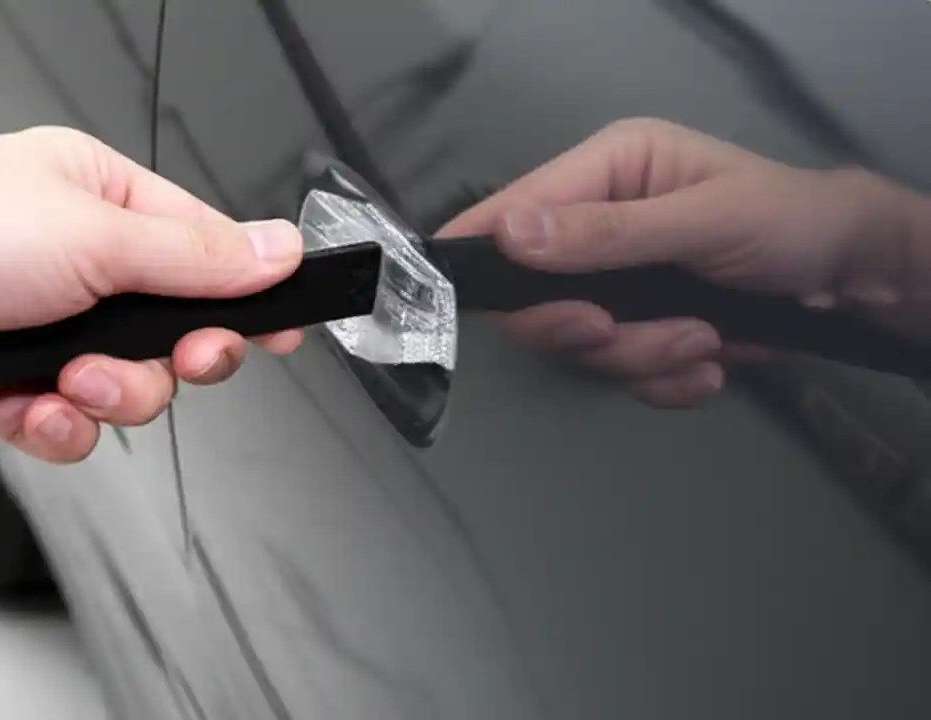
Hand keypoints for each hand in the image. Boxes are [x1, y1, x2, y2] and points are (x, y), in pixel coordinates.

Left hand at [0, 121, 301, 462]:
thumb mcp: (97, 234)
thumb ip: (197, 258)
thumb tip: (277, 250)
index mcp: (107, 200)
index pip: (207, 252)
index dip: (246, 297)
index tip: (279, 333)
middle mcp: (78, 262)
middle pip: (173, 336)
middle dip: (169, 361)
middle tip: (175, 360)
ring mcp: (41, 325)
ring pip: (124, 390)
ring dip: (108, 397)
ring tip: (70, 379)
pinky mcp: (4, 379)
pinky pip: (65, 422)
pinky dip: (55, 424)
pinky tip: (31, 406)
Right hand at [439, 118, 929, 407]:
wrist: (852, 276)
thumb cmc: (785, 221)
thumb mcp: (702, 220)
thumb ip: (608, 232)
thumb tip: (511, 233)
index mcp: (606, 170)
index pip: (514, 210)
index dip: (485, 255)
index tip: (478, 304)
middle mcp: (596, 224)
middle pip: (536, 296)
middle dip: (590, 329)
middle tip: (618, 332)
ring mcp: (615, 282)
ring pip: (582, 346)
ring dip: (644, 356)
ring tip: (706, 342)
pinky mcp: (638, 328)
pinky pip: (622, 372)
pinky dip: (665, 380)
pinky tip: (711, 366)